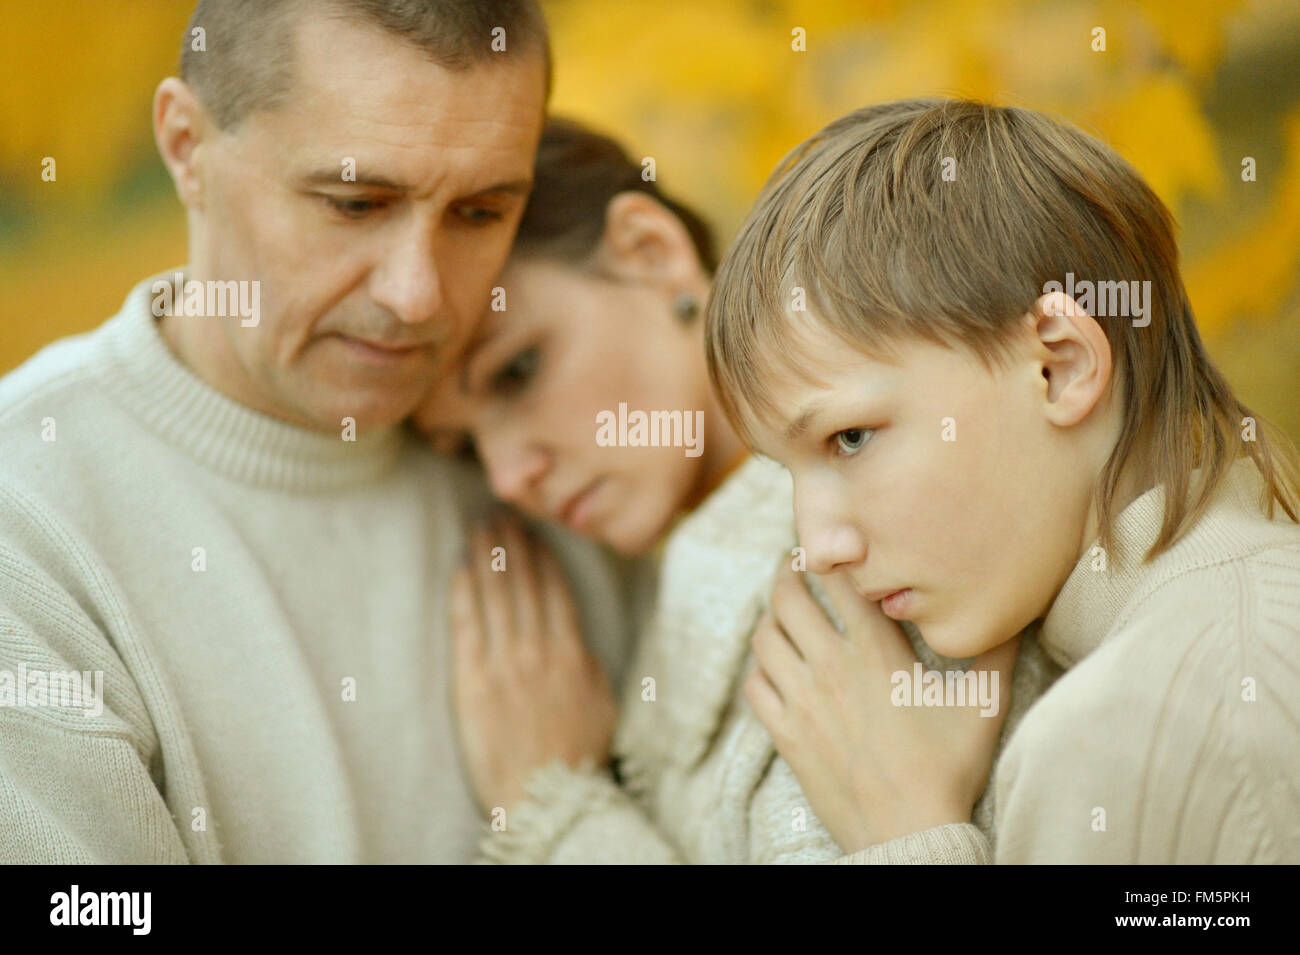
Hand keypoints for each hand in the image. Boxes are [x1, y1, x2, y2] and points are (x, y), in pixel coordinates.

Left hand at [449, 512, 616, 815]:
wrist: (546, 797)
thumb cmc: (577, 756)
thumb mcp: (602, 704)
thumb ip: (587, 663)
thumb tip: (574, 636)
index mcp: (571, 653)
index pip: (554, 590)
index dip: (542, 556)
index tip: (534, 531)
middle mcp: (537, 651)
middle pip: (522, 583)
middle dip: (511, 544)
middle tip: (501, 512)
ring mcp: (503, 664)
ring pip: (494, 595)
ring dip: (487, 556)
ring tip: (479, 527)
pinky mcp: (472, 682)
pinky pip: (467, 626)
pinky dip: (464, 593)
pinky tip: (460, 568)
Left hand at [745, 563, 1018, 853]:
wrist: (910, 834)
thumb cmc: (949, 769)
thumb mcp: (983, 704)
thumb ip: (994, 650)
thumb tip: (1011, 610)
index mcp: (876, 650)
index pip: (837, 577)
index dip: (827, 550)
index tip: (828, 545)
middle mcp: (831, 666)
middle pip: (786, 596)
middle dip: (786, 572)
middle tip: (793, 565)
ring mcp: (803, 701)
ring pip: (763, 636)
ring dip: (770, 617)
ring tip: (782, 611)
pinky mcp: (785, 734)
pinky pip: (754, 684)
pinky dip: (759, 667)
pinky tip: (774, 666)